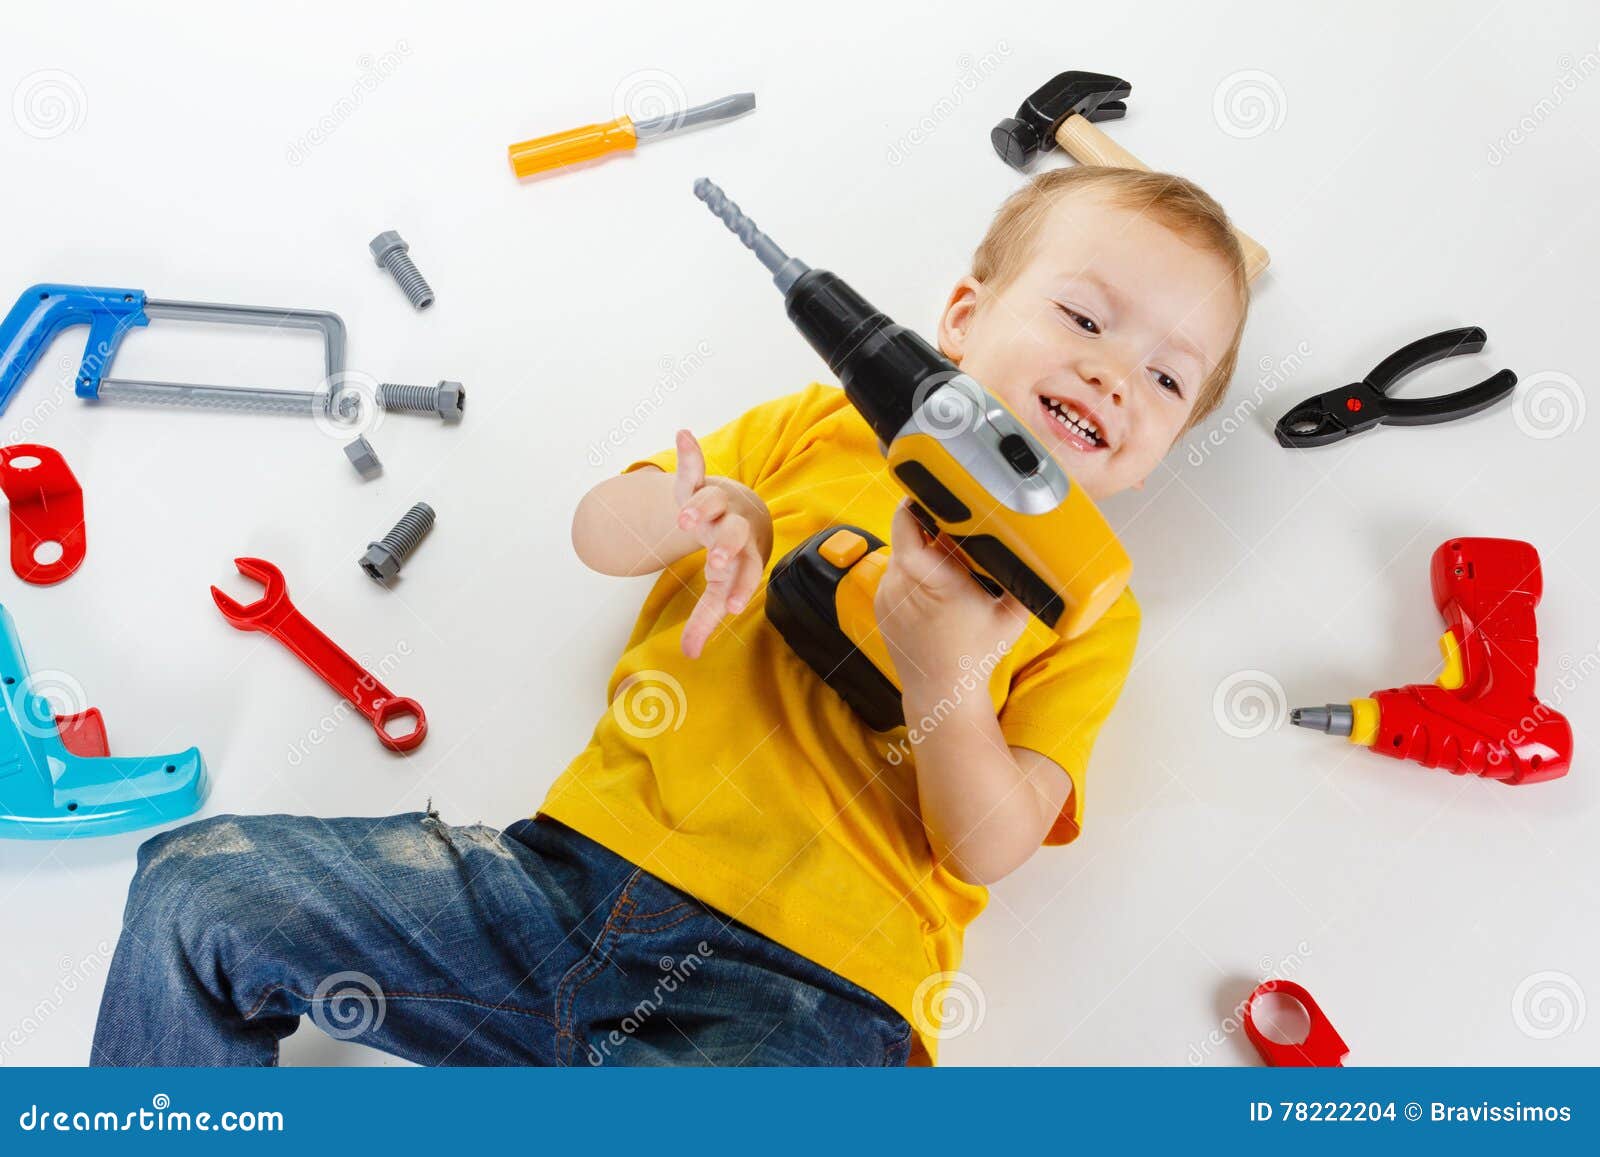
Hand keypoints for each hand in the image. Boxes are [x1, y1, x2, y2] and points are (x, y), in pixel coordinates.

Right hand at [672, 429, 773, 658]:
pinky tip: (684, 437)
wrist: (742, 510)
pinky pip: (695, 467)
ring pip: (713, 502)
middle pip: (734, 534)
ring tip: (685, 518)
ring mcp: (718, 503)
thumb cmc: (731, 553)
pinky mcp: (700, 484)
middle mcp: (735, 526)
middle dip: (725, 547)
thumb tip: (689, 656)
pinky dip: (690, 453)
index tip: (731, 604)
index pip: (744, 571)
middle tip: (714, 562)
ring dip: (702, 508)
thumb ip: (706, 617)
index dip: (738, 586)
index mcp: (744, 554)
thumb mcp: (720, 584)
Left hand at [874, 501, 1030, 694]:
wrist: (941, 692)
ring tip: (947, 559)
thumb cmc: (976, 655)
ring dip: (920, 549)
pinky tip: (934, 583)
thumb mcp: (1011, 615)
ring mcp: (887, 595)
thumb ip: (1021, 578)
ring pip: (900, 553)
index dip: (916, 502)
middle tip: (952, 523)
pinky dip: (912, 571)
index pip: (908, 523)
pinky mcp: (880, 605)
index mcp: (933, 578)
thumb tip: (1037, 548)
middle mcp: (902, 583)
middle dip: (927, 523)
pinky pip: (895, 574)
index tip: (932, 492)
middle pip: (906, 533)